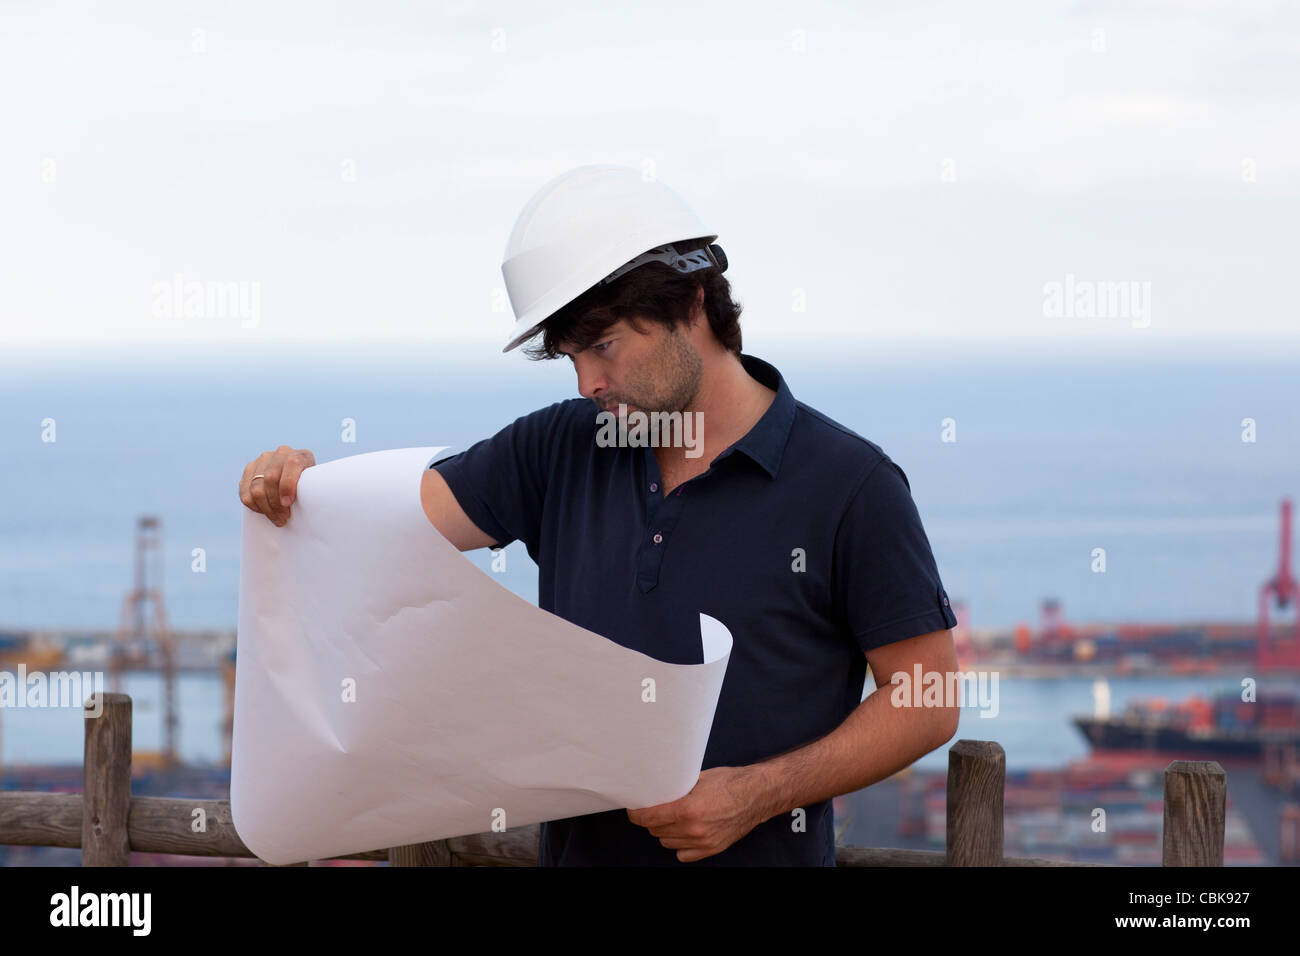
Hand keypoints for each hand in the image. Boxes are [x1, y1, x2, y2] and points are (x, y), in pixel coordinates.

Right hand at [238, 445, 315, 526]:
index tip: (288, 503)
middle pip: (270, 478)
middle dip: (276, 502)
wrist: (297, 478)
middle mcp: (280, 454)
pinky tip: (264, 512)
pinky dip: (254, 506)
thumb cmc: (308, 486)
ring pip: (256, 487)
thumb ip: (311, 488)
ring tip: (276, 518)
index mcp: (300, 455)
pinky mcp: (250, 469)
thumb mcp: (315, 485)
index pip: (292, 464)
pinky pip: (245, 492)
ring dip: (265, 508)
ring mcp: (263, 460)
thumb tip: (307, 505)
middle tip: (283, 517)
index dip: (288, 485)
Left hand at [626, 765, 769, 862]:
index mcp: (687, 809)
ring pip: (667, 842)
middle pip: (656, 830)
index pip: (648, 818)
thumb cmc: (730, 782)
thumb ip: (676, 788)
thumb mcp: (698, 778)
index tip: (634, 810)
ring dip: (665, 832)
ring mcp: (702, 842)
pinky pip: (683, 854)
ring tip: (672, 819)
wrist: (756, 795)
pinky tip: (684, 832)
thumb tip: (658, 789)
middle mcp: (693, 829)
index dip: (637, 814)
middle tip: (655, 809)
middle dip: (652, 820)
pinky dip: (680, 845)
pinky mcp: (711, 849)